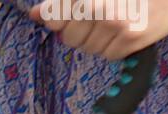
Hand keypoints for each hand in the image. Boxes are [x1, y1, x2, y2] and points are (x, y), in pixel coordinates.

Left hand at [28, 0, 167, 57]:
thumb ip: (62, 2)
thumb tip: (36, 14)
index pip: (54, 17)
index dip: (60, 20)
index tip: (72, 15)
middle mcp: (98, 6)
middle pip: (70, 38)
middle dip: (80, 31)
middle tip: (101, 17)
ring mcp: (115, 23)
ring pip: (89, 48)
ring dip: (98, 39)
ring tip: (117, 21)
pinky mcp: (131, 38)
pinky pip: (108, 55)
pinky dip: (115, 47)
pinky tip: (127, 30)